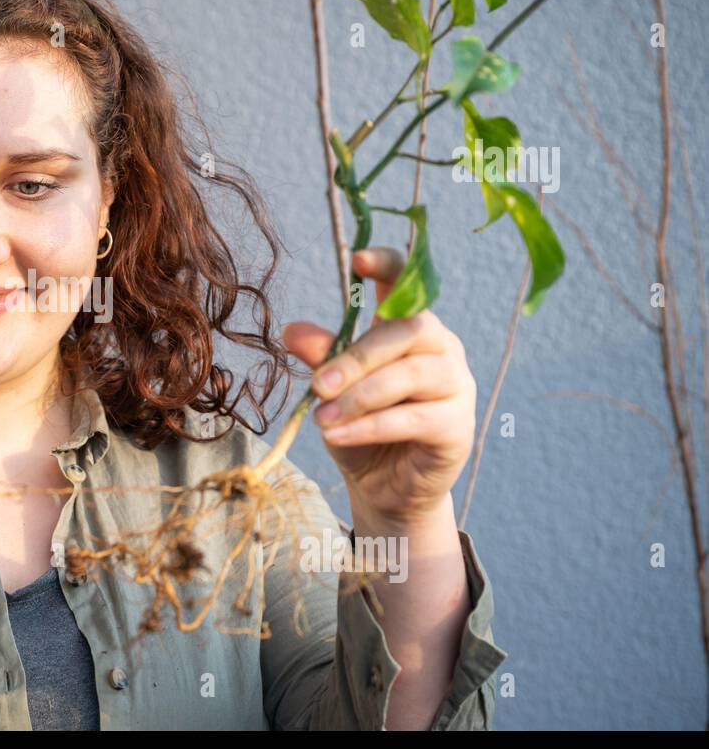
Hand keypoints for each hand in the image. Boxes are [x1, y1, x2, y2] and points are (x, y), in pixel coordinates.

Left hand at [280, 247, 476, 528]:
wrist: (382, 488)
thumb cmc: (358, 428)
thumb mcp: (331, 391)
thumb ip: (321, 358)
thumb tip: (292, 331)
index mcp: (408, 328)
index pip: (408, 282)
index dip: (387, 264)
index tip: (356, 260)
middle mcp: (441, 348)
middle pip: (407, 330)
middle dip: (356, 357)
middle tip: (318, 385)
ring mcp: (456, 385)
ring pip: (411, 375)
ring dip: (360, 397)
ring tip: (322, 419)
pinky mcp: (457, 426)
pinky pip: (413, 418)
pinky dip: (369, 426)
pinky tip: (336, 435)